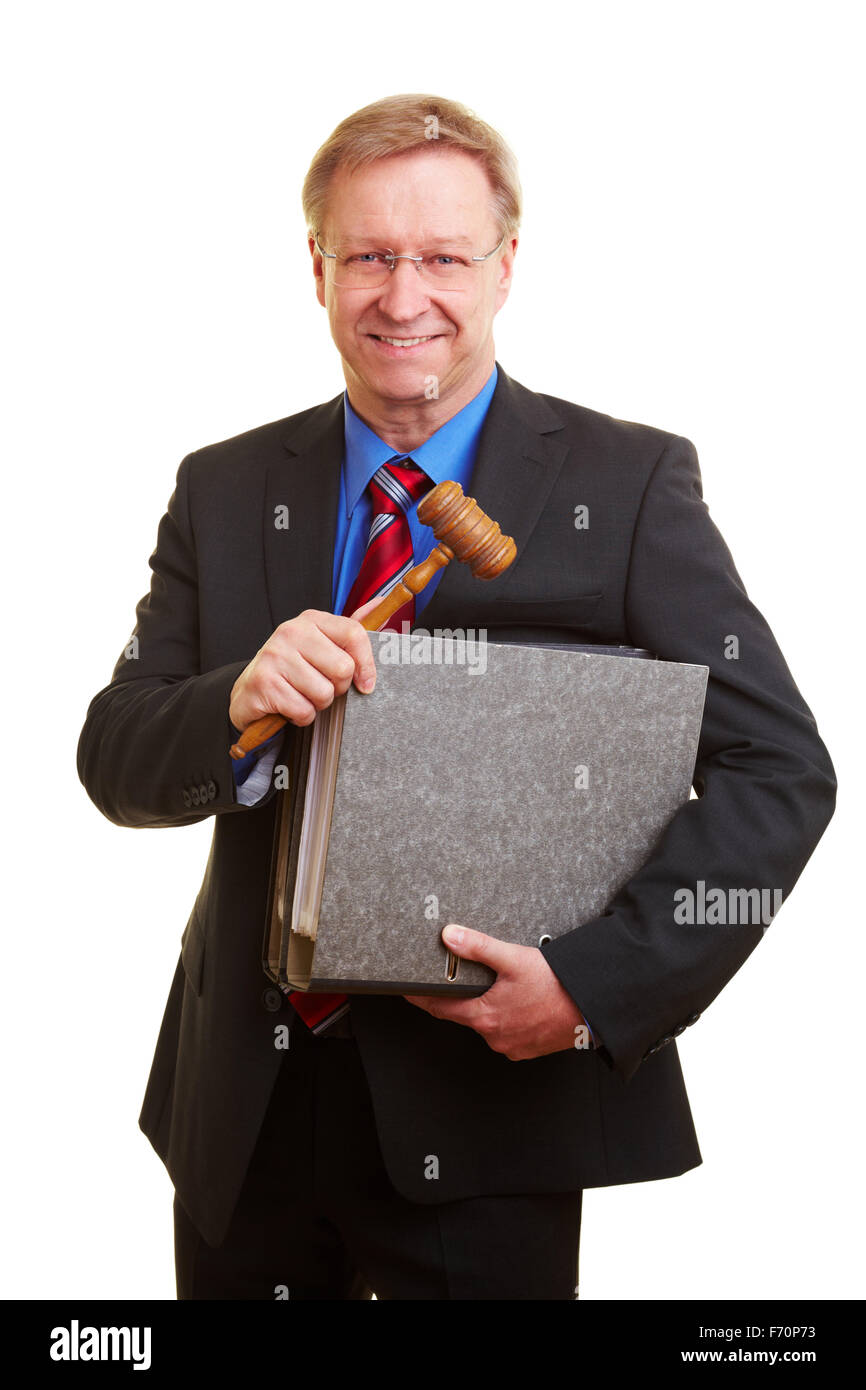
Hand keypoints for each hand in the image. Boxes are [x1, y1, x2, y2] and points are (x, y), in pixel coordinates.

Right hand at [229, 599, 381, 731]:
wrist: (249, 691)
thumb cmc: (292, 669)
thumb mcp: (321, 645)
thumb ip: (349, 630)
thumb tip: (379, 603)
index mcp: (310, 620)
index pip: (354, 633)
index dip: (366, 664)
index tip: (365, 683)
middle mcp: (291, 632)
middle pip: (343, 668)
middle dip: (337, 688)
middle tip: (319, 685)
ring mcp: (275, 656)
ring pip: (324, 693)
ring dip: (317, 704)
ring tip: (301, 695)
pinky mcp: (264, 682)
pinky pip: (303, 710)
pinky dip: (301, 716)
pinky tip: (289, 706)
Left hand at [404, 925, 588, 1060]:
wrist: (591, 1006)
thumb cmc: (557, 986)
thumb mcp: (512, 959)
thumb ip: (477, 946)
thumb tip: (449, 937)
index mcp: (486, 1016)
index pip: (440, 1008)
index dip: (422, 998)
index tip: (408, 992)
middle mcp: (495, 1036)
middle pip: (465, 1014)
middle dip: (463, 998)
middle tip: (469, 980)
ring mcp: (512, 1045)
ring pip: (488, 1023)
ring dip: (489, 1007)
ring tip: (506, 988)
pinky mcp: (527, 1048)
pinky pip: (507, 1032)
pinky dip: (508, 1018)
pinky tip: (520, 1003)